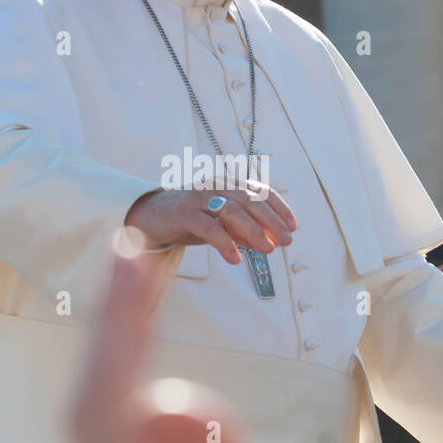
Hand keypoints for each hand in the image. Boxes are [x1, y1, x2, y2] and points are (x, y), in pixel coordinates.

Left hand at [70, 231, 323, 442]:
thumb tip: (173, 401)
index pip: (106, 408)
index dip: (114, 326)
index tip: (130, 264)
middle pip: (94, 424)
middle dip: (109, 334)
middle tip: (135, 270)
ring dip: (120, 375)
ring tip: (143, 321)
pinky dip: (133, 431)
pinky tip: (145, 410)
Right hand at [125, 185, 295, 266]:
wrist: (150, 217)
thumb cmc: (190, 219)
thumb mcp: (222, 225)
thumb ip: (244, 231)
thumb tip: (271, 241)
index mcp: (227, 185)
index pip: (260, 191)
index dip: (279, 208)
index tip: (293, 227)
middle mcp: (215, 186)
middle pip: (250, 200)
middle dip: (271, 221)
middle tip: (286, 241)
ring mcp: (198, 197)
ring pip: (232, 210)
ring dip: (253, 230)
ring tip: (267, 249)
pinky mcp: (183, 212)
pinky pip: (207, 226)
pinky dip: (224, 242)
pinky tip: (235, 257)